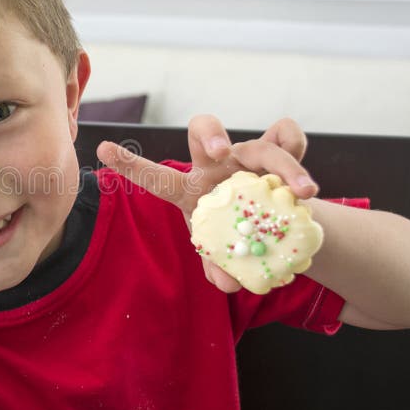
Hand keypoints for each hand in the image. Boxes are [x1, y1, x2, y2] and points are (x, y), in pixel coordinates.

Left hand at [96, 115, 318, 292]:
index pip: (158, 175)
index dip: (131, 164)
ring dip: (283, 165)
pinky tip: (306, 181)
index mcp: (190, 188)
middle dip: (210, 133)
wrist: (274, 226)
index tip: (103, 149)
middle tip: (220, 153)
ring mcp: (249, 154)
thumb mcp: (222, 254)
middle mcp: (216, 164)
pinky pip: (288, 136)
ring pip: (260, 141)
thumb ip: (218, 267)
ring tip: (302, 193)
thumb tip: (227, 283)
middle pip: (203, 127)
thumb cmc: (234, 236)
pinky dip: (298, 151)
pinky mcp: (281, 151)